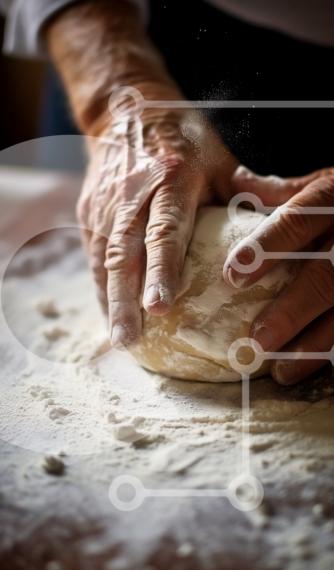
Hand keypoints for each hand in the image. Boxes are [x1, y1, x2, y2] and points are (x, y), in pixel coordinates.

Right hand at [46, 0, 237, 347]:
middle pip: (126, 251)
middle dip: (126, 297)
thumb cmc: (182, 138)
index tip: (160, 307)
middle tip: (131, 338)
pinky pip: (94, 254)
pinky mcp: (90, 211)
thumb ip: (253, 193)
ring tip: (119, 338)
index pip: (165, 229)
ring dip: (110, 299)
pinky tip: (109, 315)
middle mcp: (134, 192)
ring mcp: (107, 203)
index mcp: (172, 177)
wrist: (127, 110)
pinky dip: (100, 287)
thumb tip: (293, 224)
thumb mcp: (221, 159)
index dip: (162, 269)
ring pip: (105, 257)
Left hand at [223, 165, 333, 384]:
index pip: (300, 220)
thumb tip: (240, 184)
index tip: (233, 276)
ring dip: (314, 345)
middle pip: (326, 277)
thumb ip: (286, 190)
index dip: (266, 248)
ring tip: (281, 371)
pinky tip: (315, 370)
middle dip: (291, 312)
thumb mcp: (327, 182)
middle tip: (258, 340)